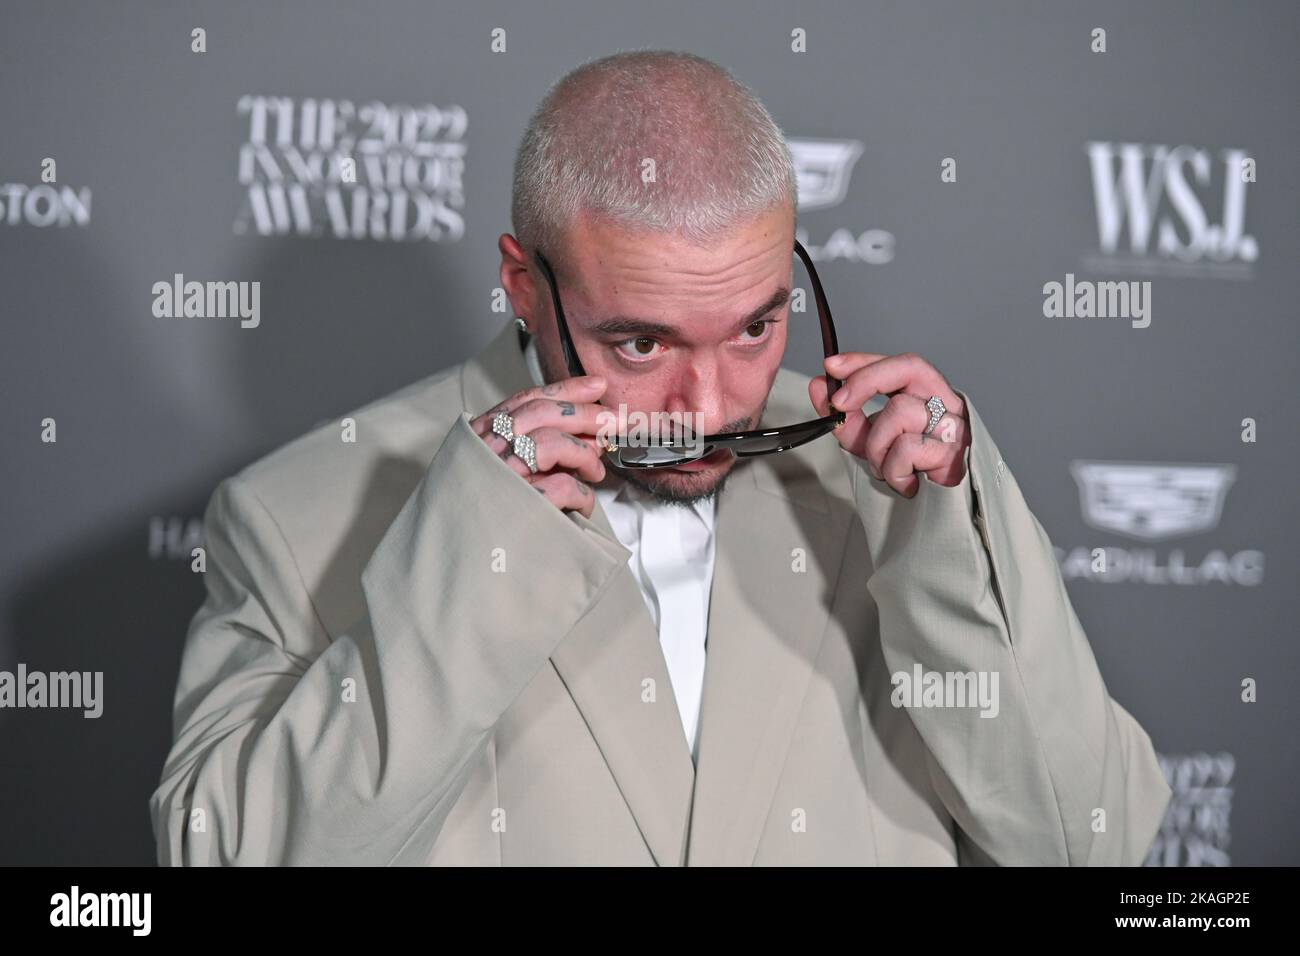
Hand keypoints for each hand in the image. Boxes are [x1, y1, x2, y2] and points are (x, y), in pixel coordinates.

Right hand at [469, 375, 610, 517]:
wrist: (460, 573)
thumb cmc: (485, 526)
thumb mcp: (505, 479)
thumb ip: (537, 454)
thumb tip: (587, 436)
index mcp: (477, 443)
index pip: (522, 402)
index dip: (563, 390)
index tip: (595, 386)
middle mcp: (484, 456)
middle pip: (540, 414)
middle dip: (584, 413)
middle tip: (614, 420)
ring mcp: (498, 482)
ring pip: (551, 443)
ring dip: (583, 454)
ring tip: (595, 469)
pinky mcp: (519, 510)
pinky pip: (563, 487)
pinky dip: (582, 494)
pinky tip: (582, 506)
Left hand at [808, 352, 969, 497]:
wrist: (930, 522)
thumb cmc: (907, 477)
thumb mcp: (869, 442)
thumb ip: (846, 416)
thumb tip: (820, 385)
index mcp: (929, 397)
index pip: (900, 364)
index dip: (864, 361)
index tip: (831, 366)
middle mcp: (948, 405)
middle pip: (909, 367)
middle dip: (866, 380)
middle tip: (839, 404)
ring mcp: (955, 428)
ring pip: (900, 410)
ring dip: (877, 444)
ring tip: (885, 468)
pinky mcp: (955, 454)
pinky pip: (907, 447)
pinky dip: (893, 469)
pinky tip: (905, 483)